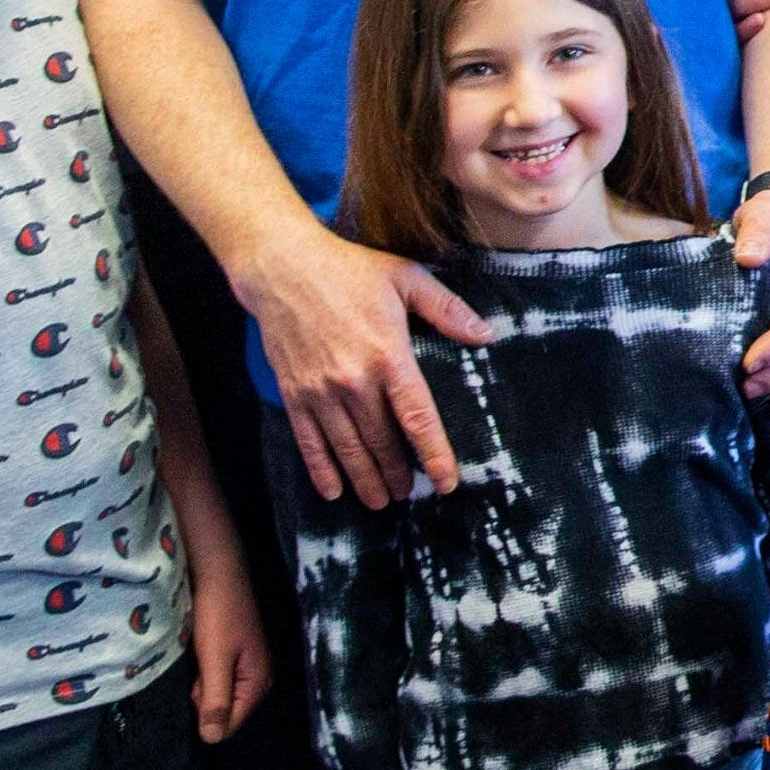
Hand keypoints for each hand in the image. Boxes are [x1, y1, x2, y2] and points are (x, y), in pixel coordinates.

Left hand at [187, 540, 271, 741]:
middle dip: (204, 698)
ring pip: (216, 696)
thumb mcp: (214, 660)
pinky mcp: (233, 657)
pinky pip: (215, 681)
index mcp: (258, 683)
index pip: (230, 725)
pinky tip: (200, 653)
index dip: (206, 714)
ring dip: (201, 685)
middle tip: (199, 667)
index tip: (197, 686)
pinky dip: (203, 674)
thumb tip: (212, 741)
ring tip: (199, 656)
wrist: (218, 573)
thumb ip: (216, 700)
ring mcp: (246, 668)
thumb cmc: (217, 615)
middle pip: (223, 712)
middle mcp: (257, 679)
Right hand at [237, 221, 493, 508]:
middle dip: (398, 473)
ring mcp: (319, 390)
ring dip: (364, 479)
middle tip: (409, 494)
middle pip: (381, 441)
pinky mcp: (293, 393)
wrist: (283, 268)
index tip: (447, 482)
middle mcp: (353, 380)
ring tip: (380, 501)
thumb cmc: (349, 270)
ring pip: (347, 448)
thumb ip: (447, 310)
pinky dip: (321, 469)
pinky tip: (333, 490)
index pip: (416, 416)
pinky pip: (308, 441)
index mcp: (388, 355)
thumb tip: (486, 335)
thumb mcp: (407, 278)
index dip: (434, 453)